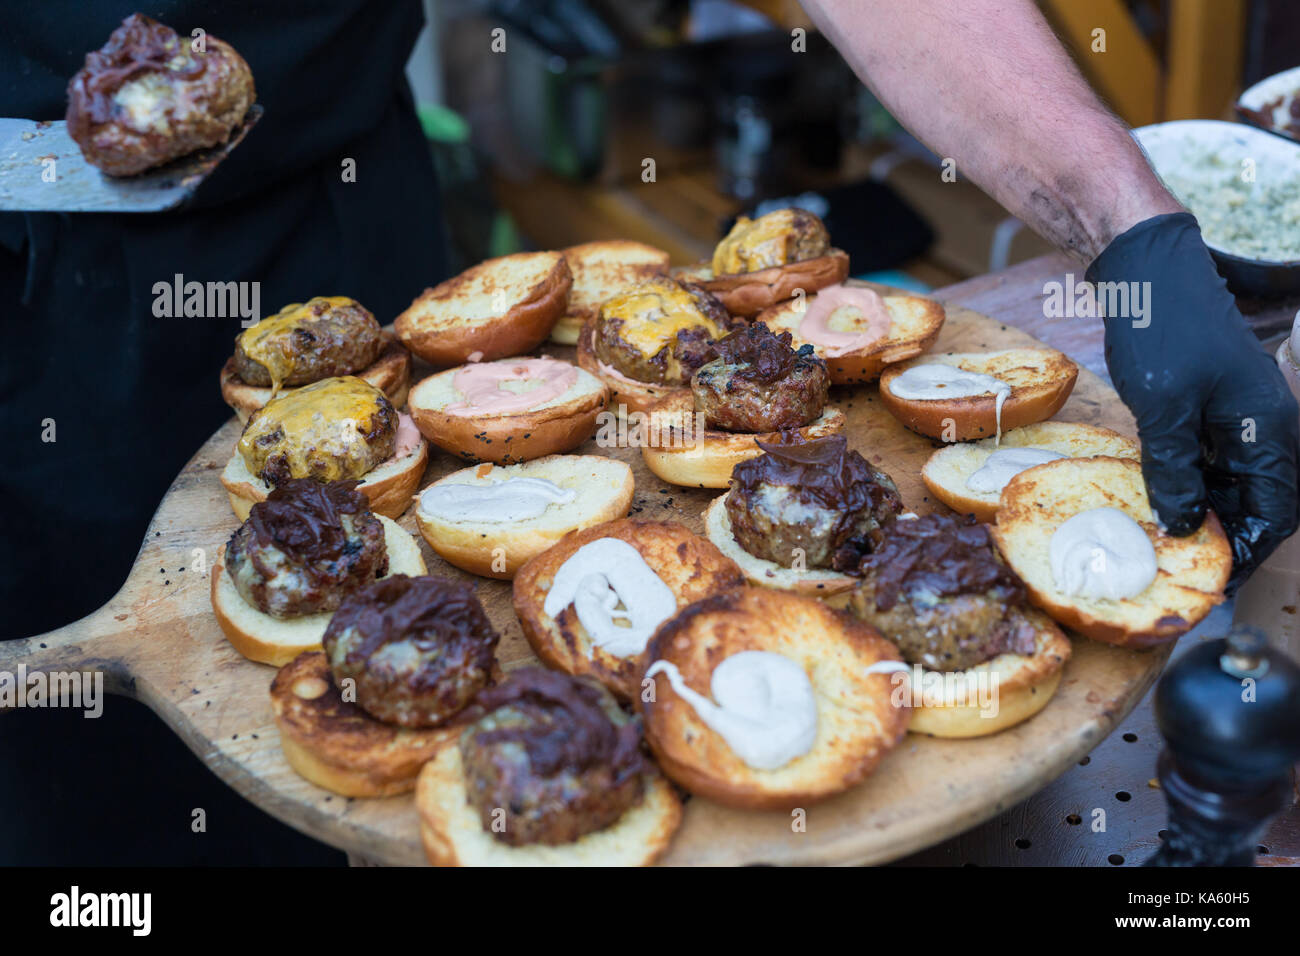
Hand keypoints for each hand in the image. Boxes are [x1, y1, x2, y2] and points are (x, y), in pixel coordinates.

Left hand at [1086, 213, 1299, 590]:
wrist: (1149, 270)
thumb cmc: (1163, 331)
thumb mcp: (1164, 409)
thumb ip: (1175, 470)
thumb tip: (1183, 524)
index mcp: (1270, 431)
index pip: (1275, 514)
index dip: (1249, 552)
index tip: (1213, 582)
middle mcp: (1264, 427)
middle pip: (1254, 503)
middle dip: (1223, 537)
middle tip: (1179, 568)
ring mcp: (1237, 416)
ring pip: (1228, 484)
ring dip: (1201, 512)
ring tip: (1162, 543)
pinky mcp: (1208, 407)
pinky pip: (1206, 460)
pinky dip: (1186, 482)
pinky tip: (1153, 500)